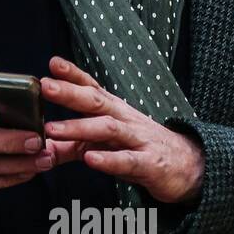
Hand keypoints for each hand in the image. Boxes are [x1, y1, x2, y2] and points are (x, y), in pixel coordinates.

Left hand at [41, 56, 204, 204]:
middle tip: (45, 86)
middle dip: (71, 93)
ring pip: (108, 129)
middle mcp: (127, 120)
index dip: (74, 76)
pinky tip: (89, 160)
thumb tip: (40, 148)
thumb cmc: (144, 152)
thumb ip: (73, 147)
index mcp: (116, 112)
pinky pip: (127, 161)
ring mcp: (139, 141)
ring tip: (53, 128)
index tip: (52, 64)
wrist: (192, 168)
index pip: (94, 88)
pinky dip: (108, 160)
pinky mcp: (150, 165)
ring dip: (80, 127)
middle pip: (97, 101)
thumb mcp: (106, 147)